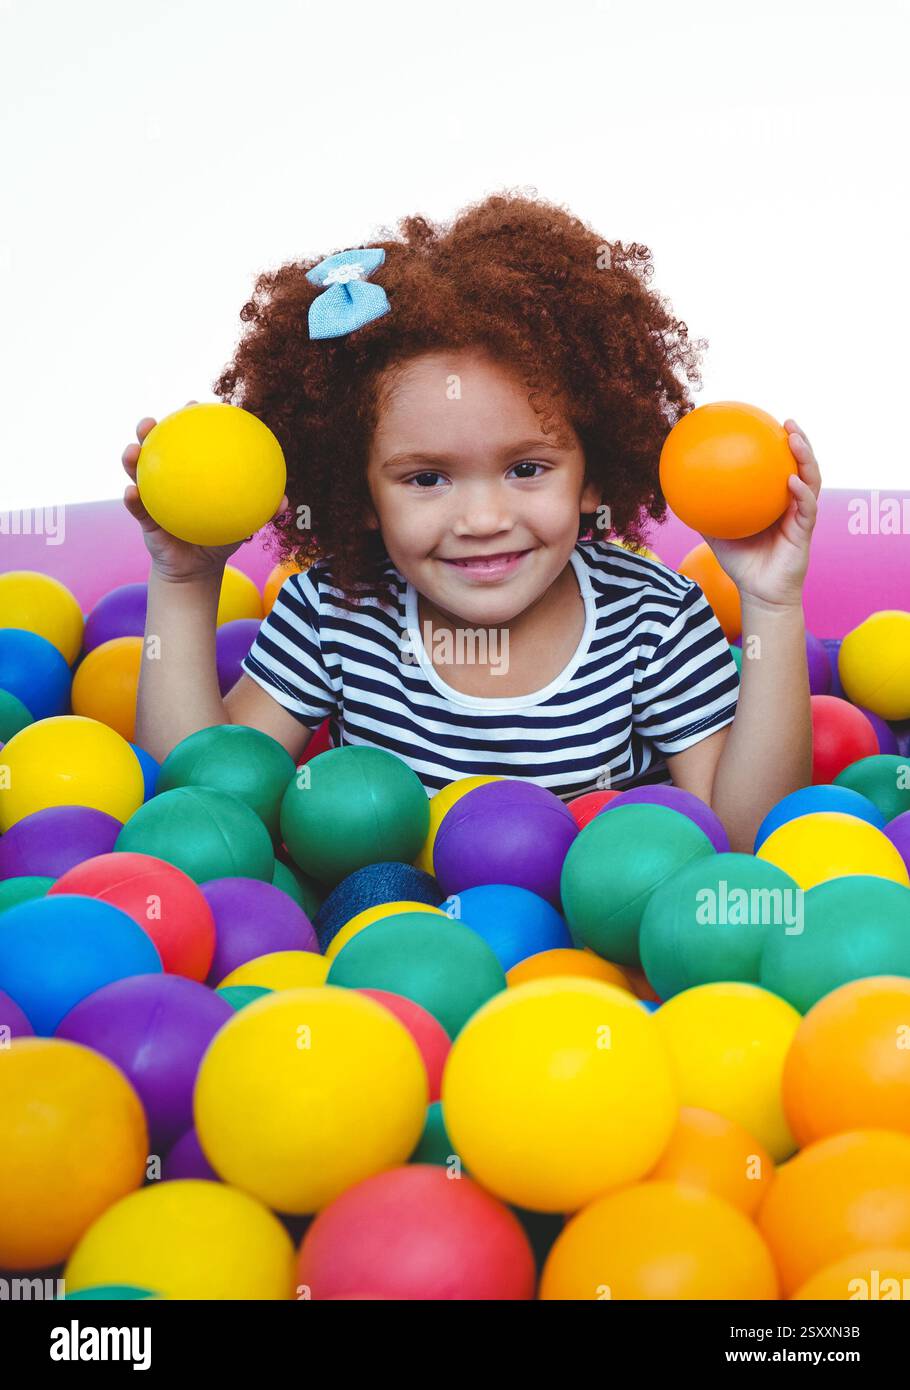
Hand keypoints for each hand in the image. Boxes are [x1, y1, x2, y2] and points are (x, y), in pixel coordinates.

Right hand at [121, 401, 288, 581]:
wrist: (196, 568)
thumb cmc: (219, 539)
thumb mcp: (241, 524)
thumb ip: (261, 511)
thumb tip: (285, 502)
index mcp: (189, 473)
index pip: (187, 441)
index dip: (188, 420)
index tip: (193, 404)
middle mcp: (167, 479)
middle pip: (154, 447)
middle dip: (148, 429)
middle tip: (151, 421)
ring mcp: (152, 496)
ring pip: (137, 471)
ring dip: (131, 457)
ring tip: (133, 450)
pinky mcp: (143, 518)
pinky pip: (136, 507)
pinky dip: (132, 500)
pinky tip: (131, 493)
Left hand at [701, 419, 820, 608]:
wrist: (759, 593)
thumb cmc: (741, 564)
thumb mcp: (716, 534)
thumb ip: (704, 513)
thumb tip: (679, 493)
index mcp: (774, 500)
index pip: (780, 466)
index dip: (777, 445)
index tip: (767, 423)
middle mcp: (791, 502)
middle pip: (801, 465)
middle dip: (799, 441)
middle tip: (786, 422)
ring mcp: (801, 515)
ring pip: (811, 479)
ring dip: (806, 458)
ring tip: (795, 440)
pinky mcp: (805, 531)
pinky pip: (806, 507)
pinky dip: (801, 492)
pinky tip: (791, 481)